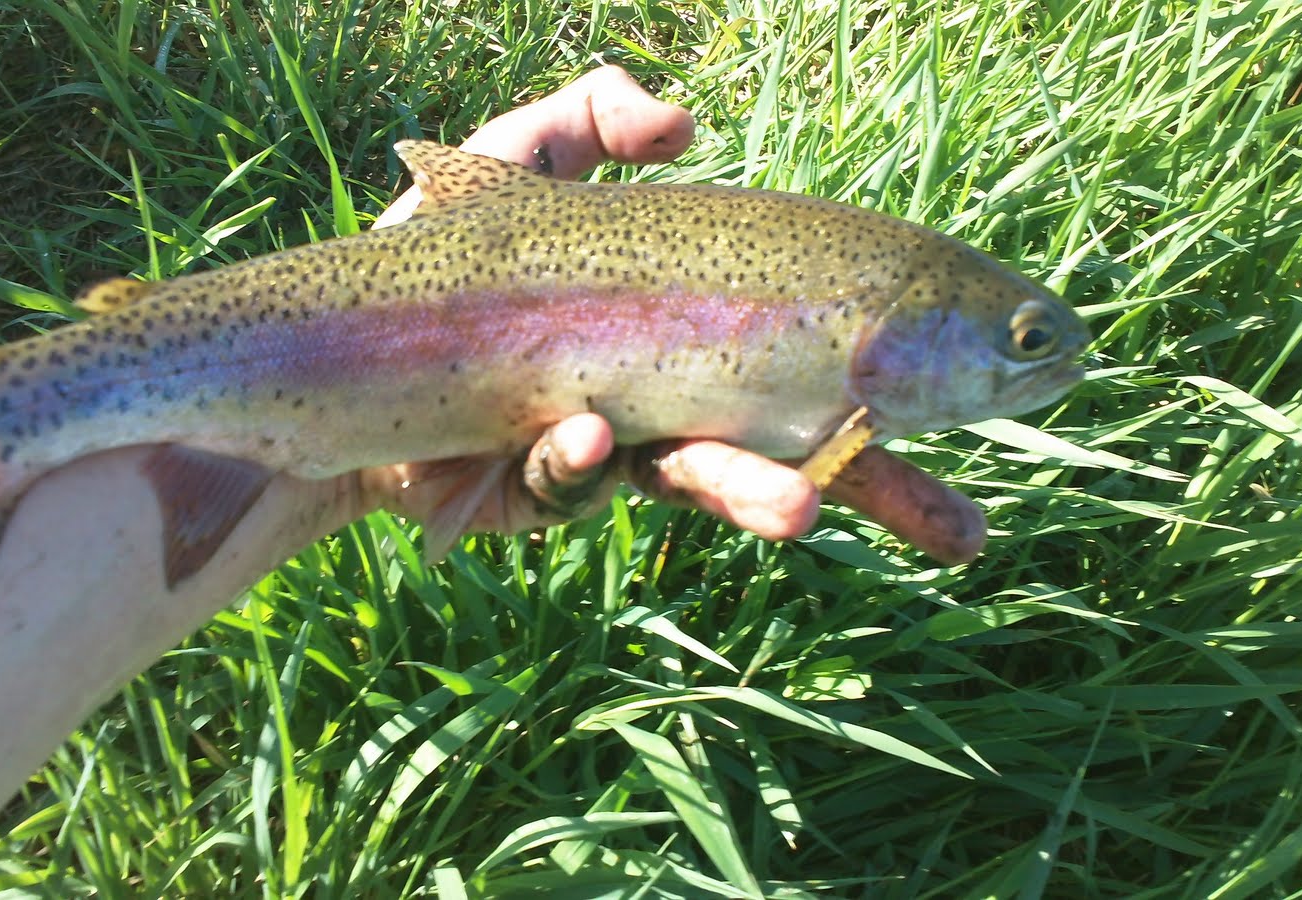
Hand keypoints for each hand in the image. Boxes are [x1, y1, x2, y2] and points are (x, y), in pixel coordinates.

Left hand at [362, 66, 985, 564]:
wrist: (326, 337)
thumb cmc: (431, 250)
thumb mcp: (515, 156)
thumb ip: (592, 114)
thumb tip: (691, 123)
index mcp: (689, 327)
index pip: (808, 356)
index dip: (887, 384)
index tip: (975, 393)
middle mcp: (663, 396)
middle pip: (792, 447)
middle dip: (879, 492)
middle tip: (961, 532)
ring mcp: (605, 451)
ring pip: (696, 482)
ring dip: (753, 494)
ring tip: (801, 512)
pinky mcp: (532, 490)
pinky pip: (570, 484)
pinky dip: (576, 463)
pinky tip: (576, 434)